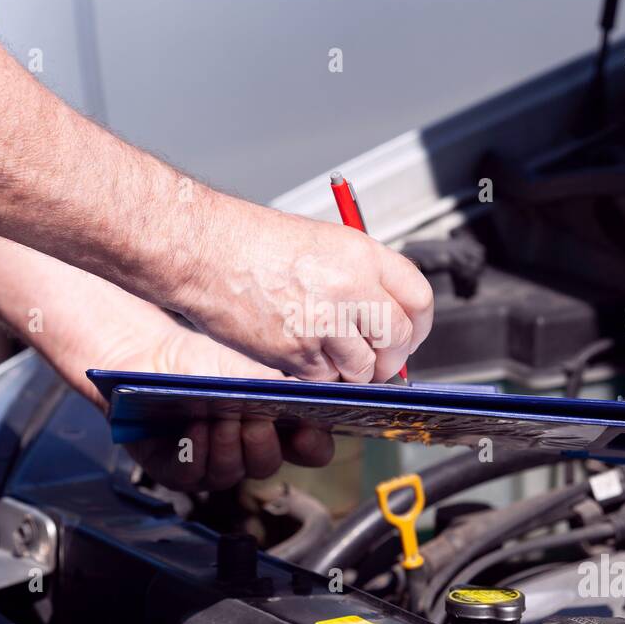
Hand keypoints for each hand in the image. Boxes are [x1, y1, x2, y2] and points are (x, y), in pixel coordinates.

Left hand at [118, 330, 334, 492]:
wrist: (151, 355)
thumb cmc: (201, 361)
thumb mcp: (246, 368)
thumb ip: (278, 387)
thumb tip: (310, 399)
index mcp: (272, 428)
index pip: (308, 450)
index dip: (313, 445)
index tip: (309, 429)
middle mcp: (243, 453)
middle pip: (267, 466)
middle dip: (262, 443)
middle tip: (255, 419)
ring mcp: (210, 465)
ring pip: (230, 473)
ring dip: (228, 446)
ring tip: (221, 419)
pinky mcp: (174, 470)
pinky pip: (191, 474)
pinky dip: (197, 450)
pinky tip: (195, 427)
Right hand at [172, 198, 433, 383]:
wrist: (205, 250)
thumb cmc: (252, 243)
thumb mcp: (323, 244)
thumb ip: (360, 276)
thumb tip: (386, 314)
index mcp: (361, 254)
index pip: (419, 299)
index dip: (418, 324)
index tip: (408, 335)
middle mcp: (350, 287)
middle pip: (400, 339)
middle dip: (391, 357)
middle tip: (376, 358)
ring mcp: (325, 322)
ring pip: (366, 368)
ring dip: (355, 372)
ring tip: (332, 356)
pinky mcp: (297, 352)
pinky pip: (327, 380)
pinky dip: (320, 377)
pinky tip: (303, 356)